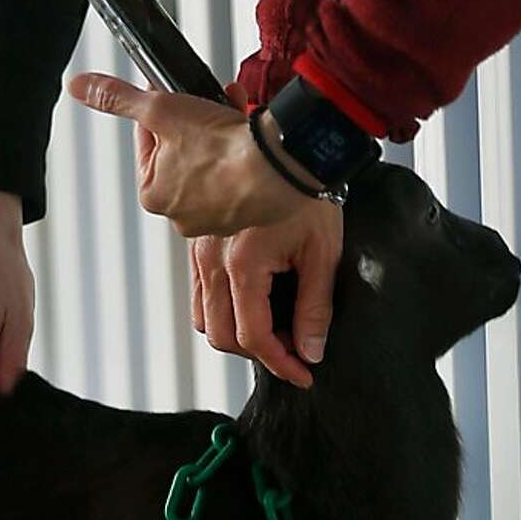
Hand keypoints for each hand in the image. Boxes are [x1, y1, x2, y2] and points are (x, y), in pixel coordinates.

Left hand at [66, 72, 304, 236]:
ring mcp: (220, 214)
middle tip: (206, 101)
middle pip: (183, 151)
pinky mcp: (251, 209)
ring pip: (214, 160)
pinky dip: (244, 149)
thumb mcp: (160, 110)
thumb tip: (82, 87)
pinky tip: (250, 129)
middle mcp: (184, 213)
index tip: (173, 95)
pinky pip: (241, 171)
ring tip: (231, 109)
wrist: (276, 167)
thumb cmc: (220, 149)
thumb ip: (118, 98)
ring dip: (220, 129)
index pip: (148, 142)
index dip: (161, 111)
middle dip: (196, 120)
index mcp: (155, 195)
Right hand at [189, 203, 343, 387]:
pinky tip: (252, 301)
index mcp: (243, 263)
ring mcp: (200, 250)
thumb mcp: (322, 252)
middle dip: (258, 353)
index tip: (303, 373)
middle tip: (293, 353)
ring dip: (236, 332)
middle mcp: (212, 259)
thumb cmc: (306, 190)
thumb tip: (310, 349)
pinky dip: (221, 308)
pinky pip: (198, 291)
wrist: (287, 145)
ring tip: (273, 329)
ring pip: (204, 316)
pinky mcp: (198, 242)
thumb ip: (314, 306)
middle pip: (222, 334)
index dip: (281, 363)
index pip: (253, 336)